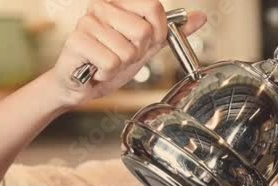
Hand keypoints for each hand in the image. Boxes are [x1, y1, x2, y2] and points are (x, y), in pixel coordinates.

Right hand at [47, 0, 206, 107]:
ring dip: (121, 66)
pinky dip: (107, 73)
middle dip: (137, 53)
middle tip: (122, 56)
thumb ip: (172, 31)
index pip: (154, 7)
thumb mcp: (147, 46)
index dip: (157, 32)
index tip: (144, 43)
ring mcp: (87, 22)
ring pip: (127, 51)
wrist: (82, 85)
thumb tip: (200, 18)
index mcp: (118, 2)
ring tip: (108, 63)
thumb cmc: (111, 61)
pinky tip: (97, 69)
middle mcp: (101, 6)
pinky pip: (111, 63)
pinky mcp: (77, 41)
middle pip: (143, 31)